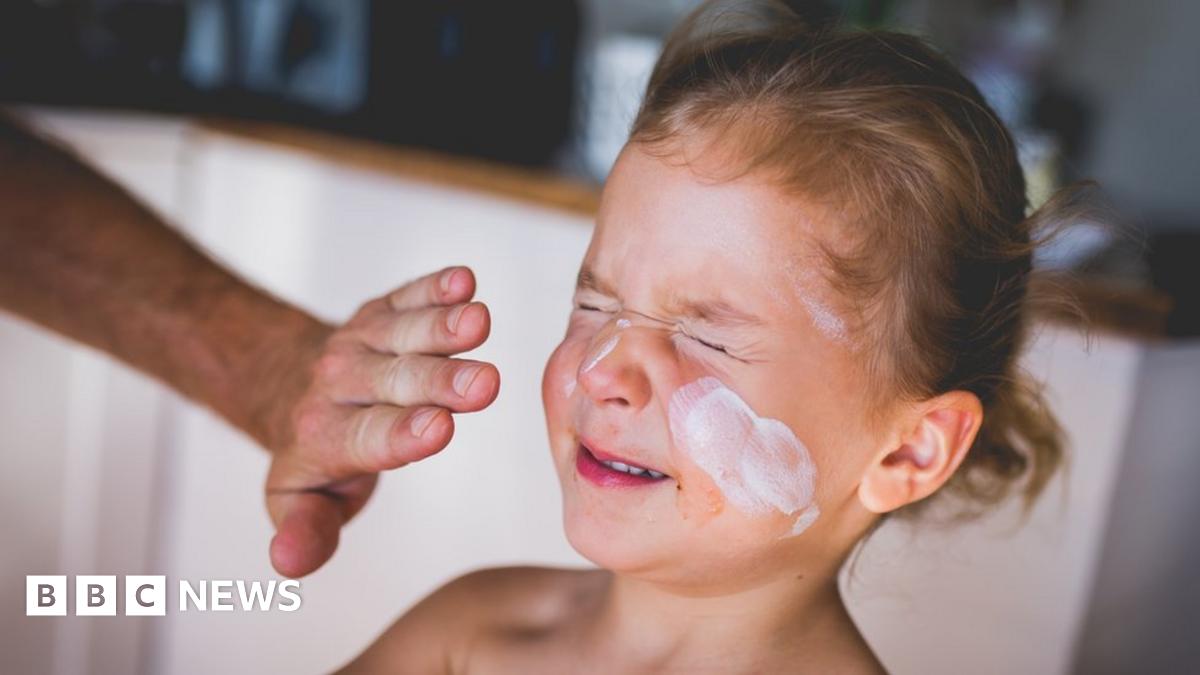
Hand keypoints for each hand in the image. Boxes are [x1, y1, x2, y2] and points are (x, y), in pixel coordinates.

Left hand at [263, 266, 499, 576]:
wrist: (286, 380)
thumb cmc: (315, 453)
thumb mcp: (301, 502)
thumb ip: (305, 531)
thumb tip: (287, 564)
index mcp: (329, 436)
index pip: (371, 437)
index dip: (404, 434)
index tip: (440, 429)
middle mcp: (343, 384)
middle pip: (398, 383)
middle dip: (440, 382)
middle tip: (484, 384)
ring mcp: (363, 341)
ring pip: (405, 333)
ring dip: (443, 326)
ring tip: (478, 320)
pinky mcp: (383, 310)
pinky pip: (409, 296)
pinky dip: (435, 287)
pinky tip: (464, 279)